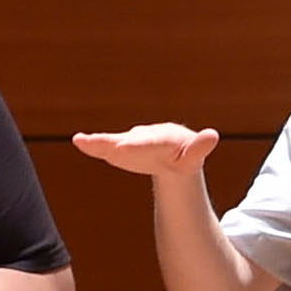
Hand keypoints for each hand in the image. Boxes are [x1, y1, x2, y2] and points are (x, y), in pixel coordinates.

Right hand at [71, 123, 219, 179]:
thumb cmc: (183, 155)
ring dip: (100, 143)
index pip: (152, 141)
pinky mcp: (119, 148)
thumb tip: (212, 135)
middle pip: (131, 141)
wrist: (168, 150)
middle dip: (118, 143)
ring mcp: (131, 141)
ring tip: (83, 141)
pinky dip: (92, 144)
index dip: (137, 144)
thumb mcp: (192, 156)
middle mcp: (145, 136)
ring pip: (115, 142)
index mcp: (165, 138)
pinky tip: (78, 140)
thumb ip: (199, 147)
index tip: (123, 147)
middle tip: (107, 147)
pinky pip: (106, 146)